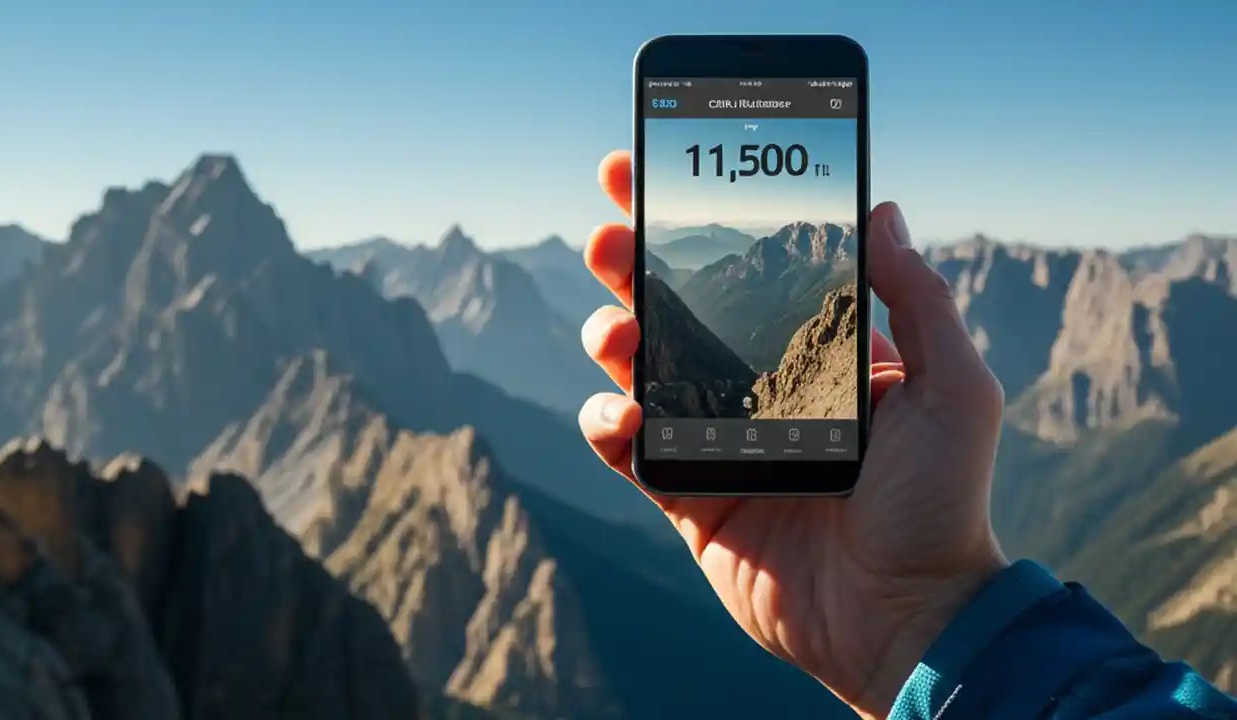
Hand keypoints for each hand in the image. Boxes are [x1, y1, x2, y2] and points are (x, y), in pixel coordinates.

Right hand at [578, 151, 1008, 718]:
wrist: (904, 616)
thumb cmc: (940, 503)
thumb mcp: (953, 390)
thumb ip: (921, 301)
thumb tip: (881, 210)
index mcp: (814, 353)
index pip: (747, 272)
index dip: (699, 225)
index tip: (659, 175)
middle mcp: (757, 387)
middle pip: (677, 308)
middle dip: (634, 263)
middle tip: (609, 230)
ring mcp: (715, 439)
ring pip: (638, 368)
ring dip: (612, 334)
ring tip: (615, 325)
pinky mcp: (683, 494)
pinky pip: (624, 448)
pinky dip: (606, 424)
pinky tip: (623, 414)